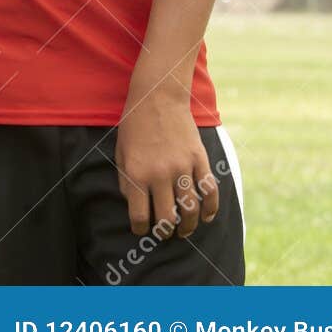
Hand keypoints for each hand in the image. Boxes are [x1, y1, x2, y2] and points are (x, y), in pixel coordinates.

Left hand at [114, 90, 218, 238]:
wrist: (157, 98)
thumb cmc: (134, 126)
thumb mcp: (121, 153)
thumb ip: (126, 181)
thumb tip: (135, 205)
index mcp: (137, 174)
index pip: (140, 216)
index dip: (140, 229)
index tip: (142, 230)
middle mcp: (160, 174)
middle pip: (167, 219)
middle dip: (164, 232)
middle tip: (164, 232)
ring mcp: (182, 167)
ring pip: (190, 210)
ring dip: (188, 226)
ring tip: (183, 230)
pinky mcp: (199, 159)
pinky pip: (209, 191)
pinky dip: (210, 208)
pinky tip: (205, 216)